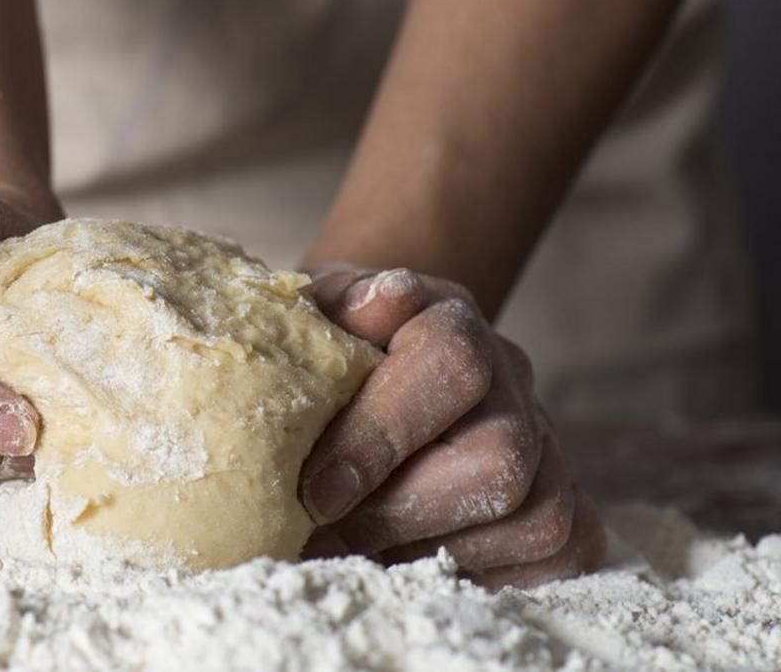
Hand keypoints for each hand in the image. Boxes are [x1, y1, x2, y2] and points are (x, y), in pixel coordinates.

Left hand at [300, 266, 604, 588]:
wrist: (368, 356)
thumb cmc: (330, 343)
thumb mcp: (313, 314)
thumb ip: (333, 309)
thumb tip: (377, 302)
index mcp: (450, 320)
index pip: (451, 364)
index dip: (381, 437)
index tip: (312, 494)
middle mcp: (512, 378)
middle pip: (499, 460)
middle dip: (397, 515)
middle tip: (323, 536)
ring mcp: (547, 439)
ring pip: (534, 519)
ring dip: (429, 552)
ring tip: (354, 552)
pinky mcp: (563, 495)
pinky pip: (562, 552)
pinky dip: (482, 574)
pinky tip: (409, 562)